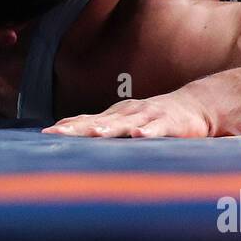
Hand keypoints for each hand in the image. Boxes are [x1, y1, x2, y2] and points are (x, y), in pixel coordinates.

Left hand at [43, 91, 212, 137]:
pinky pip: (158, 128)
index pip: (87, 120)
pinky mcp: (170, 123)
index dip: (68, 126)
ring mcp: (148, 116)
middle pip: (99, 121)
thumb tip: (67, 128)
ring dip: (110, 128)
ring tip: (95, 134)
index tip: (46, 134)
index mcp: (115, 115)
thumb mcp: (125, 120)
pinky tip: (139, 135)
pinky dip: (148, 131)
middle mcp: (127, 113)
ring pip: (126, 123)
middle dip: (78, 128)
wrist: (194, 106)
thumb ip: (100, 126)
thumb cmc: (154, 117)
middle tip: (58, 134)